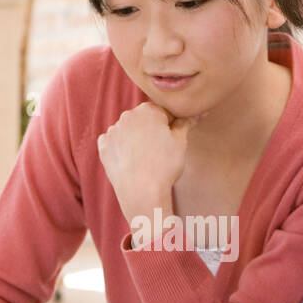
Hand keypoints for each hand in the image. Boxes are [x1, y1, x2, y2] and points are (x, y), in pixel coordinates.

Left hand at [96, 101, 193, 227]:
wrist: (142, 192)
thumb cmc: (165, 167)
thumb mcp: (180, 143)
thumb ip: (185, 124)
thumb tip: (199, 112)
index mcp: (148, 110)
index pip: (163, 113)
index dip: (170, 127)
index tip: (171, 142)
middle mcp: (127, 115)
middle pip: (143, 120)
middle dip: (151, 131)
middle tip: (159, 152)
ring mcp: (113, 131)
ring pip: (128, 131)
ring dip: (135, 139)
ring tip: (144, 159)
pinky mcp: (103, 146)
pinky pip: (114, 142)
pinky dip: (121, 149)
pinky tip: (130, 161)